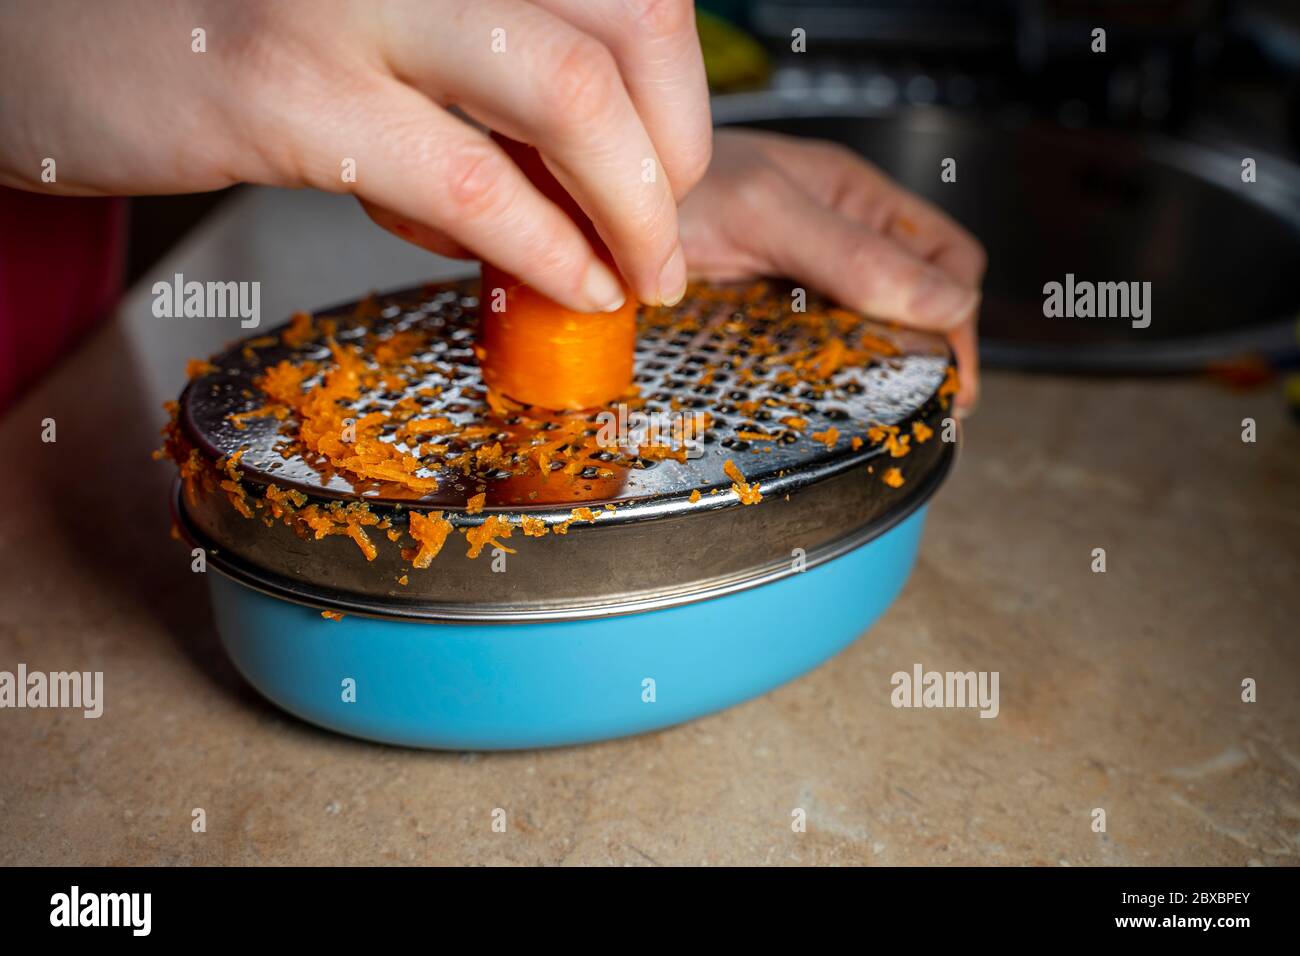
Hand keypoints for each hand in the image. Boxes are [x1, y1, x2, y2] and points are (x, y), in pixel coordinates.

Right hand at [0, 0, 710, 310]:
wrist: (33, 24)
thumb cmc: (216, 29)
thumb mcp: (374, 33)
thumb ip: (476, 83)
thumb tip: (582, 179)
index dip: (680, 90)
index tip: (674, 167)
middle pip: (634, 22)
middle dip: (677, 154)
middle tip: (665, 232)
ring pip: (573, 99)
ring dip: (633, 212)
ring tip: (635, 276)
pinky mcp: (287, 89)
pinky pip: (470, 187)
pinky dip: (546, 251)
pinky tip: (566, 285)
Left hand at [678, 130, 983, 411]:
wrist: (589, 209)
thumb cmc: (670, 187)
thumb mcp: (766, 214)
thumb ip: (852, 256)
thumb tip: (946, 306)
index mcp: (856, 200)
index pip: (948, 259)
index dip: (958, 317)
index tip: (947, 377)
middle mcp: (835, 241)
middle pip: (915, 303)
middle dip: (928, 353)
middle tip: (924, 410)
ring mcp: (796, 284)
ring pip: (867, 334)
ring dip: (879, 372)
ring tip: (885, 413)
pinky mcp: (758, 321)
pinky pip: (810, 356)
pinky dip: (824, 381)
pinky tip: (820, 403)